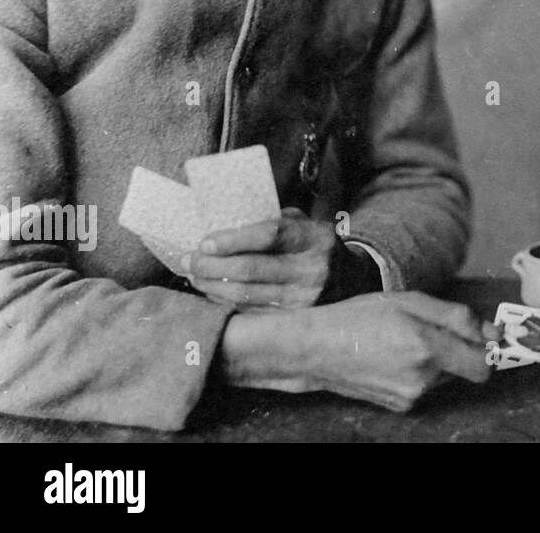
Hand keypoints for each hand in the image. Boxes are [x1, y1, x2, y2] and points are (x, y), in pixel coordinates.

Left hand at [184, 207, 348, 308]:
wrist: (350, 279)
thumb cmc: (314, 245)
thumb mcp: (305, 224)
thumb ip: (273, 221)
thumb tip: (225, 222)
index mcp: (315, 237)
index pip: (271, 235)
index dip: (234, 239)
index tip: (205, 241)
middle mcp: (312, 269)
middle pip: (252, 268)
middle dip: (212, 265)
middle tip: (189, 260)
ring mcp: (304, 298)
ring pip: (246, 294)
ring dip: (212, 285)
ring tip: (193, 275)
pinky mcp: (294, 318)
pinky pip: (250, 311)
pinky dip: (225, 302)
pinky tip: (211, 292)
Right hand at [218, 293, 500, 411]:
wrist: (316, 348)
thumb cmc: (360, 317)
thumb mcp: (411, 300)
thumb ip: (456, 316)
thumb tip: (490, 332)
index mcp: (427, 348)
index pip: (483, 366)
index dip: (486, 349)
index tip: (480, 335)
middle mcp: (422, 379)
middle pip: (463, 368)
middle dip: (456, 348)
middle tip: (427, 327)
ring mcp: (409, 396)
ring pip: (443, 375)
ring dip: (435, 358)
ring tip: (403, 339)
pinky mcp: (398, 405)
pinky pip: (424, 385)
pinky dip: (418, 370)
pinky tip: (394, 355)